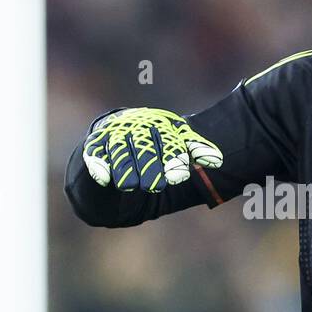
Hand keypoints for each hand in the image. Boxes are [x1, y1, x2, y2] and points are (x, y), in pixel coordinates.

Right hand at [83, 107, 222, 192]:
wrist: (114, 140)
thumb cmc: (151, 146)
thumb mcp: (173, 144)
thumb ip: (193, 149)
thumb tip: (217, 160)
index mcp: (157, 123)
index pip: (166, 138)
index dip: (172, 157)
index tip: (179, 176)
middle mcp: (134, 125)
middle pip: (143, 145)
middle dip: (149, 166)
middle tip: (156, 187)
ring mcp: (112, 135)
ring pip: (119, 150)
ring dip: (125, 168)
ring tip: (132, 187)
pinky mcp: (93, 146)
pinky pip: (95, 154)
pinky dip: (99, 166)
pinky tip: (105, 179)